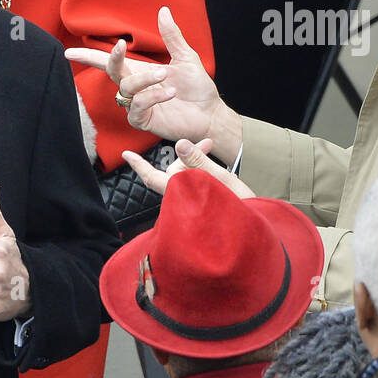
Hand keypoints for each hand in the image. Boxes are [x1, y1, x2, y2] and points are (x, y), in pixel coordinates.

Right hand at [66, 7, 240, 161]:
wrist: (210, 113)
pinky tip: (170, 92)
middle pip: (111, 72)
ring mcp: (136, 106)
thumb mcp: (186, 57)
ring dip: (144, 80)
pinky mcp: (143, 121)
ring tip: (166, 77)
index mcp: (139, 72)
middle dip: (113, 59)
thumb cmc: (197, 88)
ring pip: (126, 89)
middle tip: (121, 46)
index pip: (109, 63)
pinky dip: (152, 97)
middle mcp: (134, 89)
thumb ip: (171, 36)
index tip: (69, 52)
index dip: (88, 57)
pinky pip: (137, 107)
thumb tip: (163, 11)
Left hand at [122, 137, 255, 198]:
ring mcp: (188, 207)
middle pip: (174, 172)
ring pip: (185, 178)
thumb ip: (198, 161)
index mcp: (181, 194)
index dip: (139, 165)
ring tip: (218, 159)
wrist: (252, 233)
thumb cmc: (239, 209)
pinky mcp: (197, 209)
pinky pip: (193, 187)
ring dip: (198, 165)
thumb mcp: (221, 179)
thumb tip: (179, 144)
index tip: (126, 154)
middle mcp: (180, 202)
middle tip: (210, 144)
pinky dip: (201, 176)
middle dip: (189, 156)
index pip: (153, 177)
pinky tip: (217, 175)